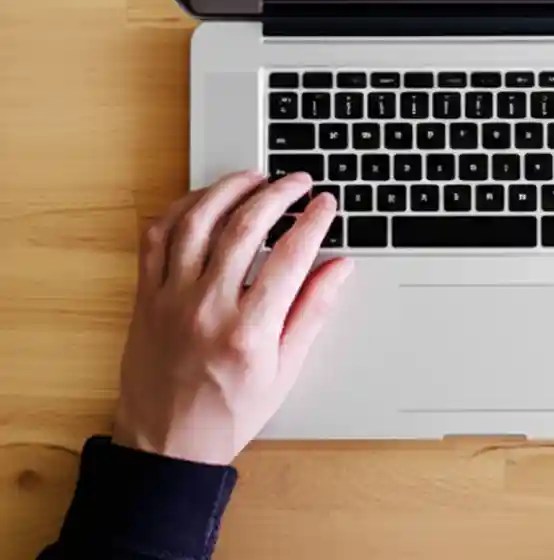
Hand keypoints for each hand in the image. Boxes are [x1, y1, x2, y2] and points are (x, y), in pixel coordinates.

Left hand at [113, 171, 352, 464]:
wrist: (166, 444)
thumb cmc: (228, 413)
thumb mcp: (285, 370)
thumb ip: (312, 312)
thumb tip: (339, 268)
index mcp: (248, 331)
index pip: (290, 256)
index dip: (313, 222)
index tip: (327, 205)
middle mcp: (207, 307)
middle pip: (245, 227)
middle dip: (278, 194)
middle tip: (299, 182)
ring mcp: (171, 298)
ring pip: (197, 222)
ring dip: (229, 190)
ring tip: (255, 178)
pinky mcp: (145, 296)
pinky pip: (158, 237)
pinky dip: (182, 209)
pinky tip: (206, 201)